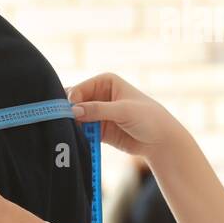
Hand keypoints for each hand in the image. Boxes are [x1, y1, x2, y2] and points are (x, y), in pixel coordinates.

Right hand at [67, 72, 184, 159]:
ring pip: (75, 118)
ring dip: (71, 126)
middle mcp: (99, 95)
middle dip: (67, 113)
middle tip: (62, 124)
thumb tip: (74, 111)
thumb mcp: (124, 111)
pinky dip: (77, 136)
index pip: (80, 89)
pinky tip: (75, 141)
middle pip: (74, 103)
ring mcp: (97, 113)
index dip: (71, 100)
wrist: (161, 141)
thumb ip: (99, 110)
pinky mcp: (98, 130)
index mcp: (105, 82)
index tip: (68, 113)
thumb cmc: (149, 118)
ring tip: (68, 135)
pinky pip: (81, 132)